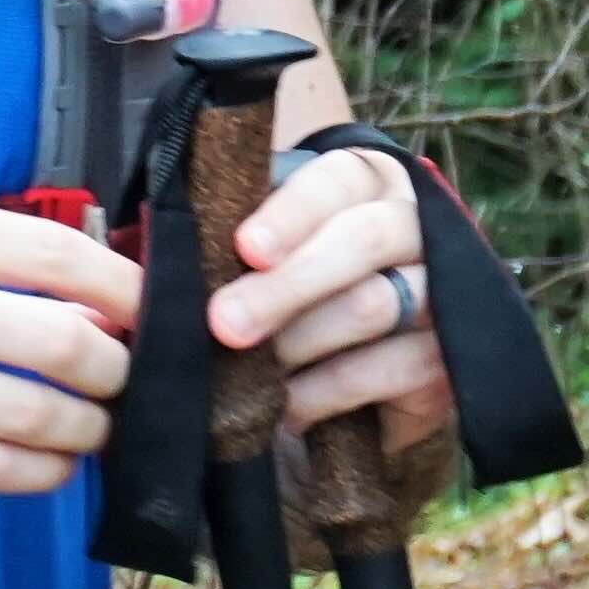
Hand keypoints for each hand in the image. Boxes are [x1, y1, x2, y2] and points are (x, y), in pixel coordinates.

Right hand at [0, 201, 143, 498]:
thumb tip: (103, 287)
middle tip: (119, 380)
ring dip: (87, 430)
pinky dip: (43, 473)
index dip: (126, 289)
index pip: (58, 253)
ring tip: (89, 427)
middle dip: (116, 371)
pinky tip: (46, 462)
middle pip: (63, 341)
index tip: (150, 314)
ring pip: (37, 416)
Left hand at [215, 145, 458, 452]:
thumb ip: (217, 239)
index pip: (335, 181)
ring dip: (297, 342)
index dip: (290, 214)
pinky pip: (385, 371)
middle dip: (286, 285)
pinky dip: (323, 392)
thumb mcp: (260, 247)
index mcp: (366, 181)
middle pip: (362, 240)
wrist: (362, 362)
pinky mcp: (447, 360)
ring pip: (371, 306)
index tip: (244, 247)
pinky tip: (286, 407)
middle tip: (224, 324)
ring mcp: (442, 294)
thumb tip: (140, 260)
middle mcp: (416, 226)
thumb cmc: (289, 280)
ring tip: (246, 369)